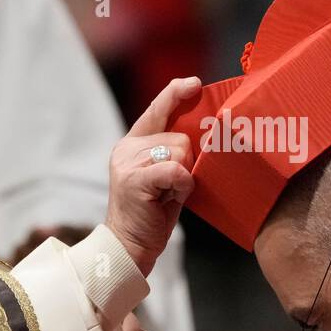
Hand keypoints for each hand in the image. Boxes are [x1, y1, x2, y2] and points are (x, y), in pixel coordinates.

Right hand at [106, 76, 200, 276]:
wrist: (129, 246)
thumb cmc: (152, 213)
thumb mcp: (163, 177)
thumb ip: (173, 153)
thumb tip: (203, 134)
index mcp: (133, 143)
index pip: (157, 109)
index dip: (176, 94)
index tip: (194, 84)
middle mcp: (127, 148)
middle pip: (180, 136)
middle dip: (188, 161)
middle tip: (171, 187)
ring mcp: (128, 162)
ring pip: (180, 151)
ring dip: (184, 176)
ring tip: (167, 194)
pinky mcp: (134, 179)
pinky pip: (176, 169)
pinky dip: (181, 185)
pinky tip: (169, 198)